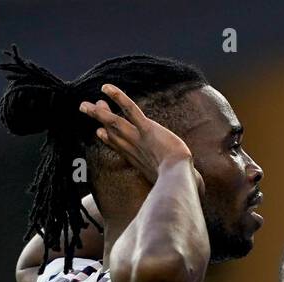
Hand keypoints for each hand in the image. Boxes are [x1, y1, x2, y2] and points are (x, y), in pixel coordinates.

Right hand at [79, 83, 201, 192]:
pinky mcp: (145, 129)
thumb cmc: (180, 184)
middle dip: (99, 121)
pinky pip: (129, 110)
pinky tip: (106, 88)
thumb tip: (199, 192)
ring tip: (84, 105)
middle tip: (86, 111)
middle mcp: (134, 150)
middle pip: (112, 133)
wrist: (179, 179)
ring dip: (98, 113)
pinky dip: (117, 98)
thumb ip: (185, 184)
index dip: (109, 139)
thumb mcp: (178, 184)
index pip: (120, 147)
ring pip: (114, 123)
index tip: (99, 133)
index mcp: (139, 162)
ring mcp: (138, 139)